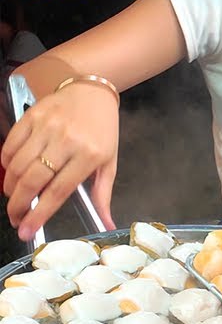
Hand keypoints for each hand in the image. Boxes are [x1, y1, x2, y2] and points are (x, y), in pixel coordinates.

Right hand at [1, 83, 119, 240]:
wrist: (93, 92)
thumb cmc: (103, 131)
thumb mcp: (109, 162)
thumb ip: (103, 194)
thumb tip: (107, 223)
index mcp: (89, 156)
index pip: (58, 191)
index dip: (39, 214)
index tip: (26, 231)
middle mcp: (67, 141)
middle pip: (33, 180)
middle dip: (18, 205)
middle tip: (15, 218)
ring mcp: (47, 127)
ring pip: (18, 165)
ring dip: (10, 187)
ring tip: (14, 197)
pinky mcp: (31, 117)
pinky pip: (10, 146)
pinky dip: (6, 164)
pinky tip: (12, 173)